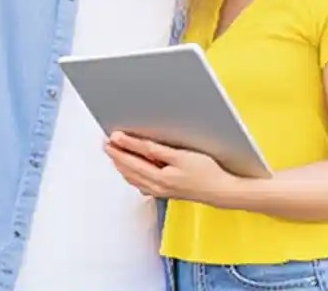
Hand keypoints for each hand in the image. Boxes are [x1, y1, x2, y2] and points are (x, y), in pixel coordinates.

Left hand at [104, 131, 240, 206]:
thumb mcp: (181, 156)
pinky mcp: (164, 192)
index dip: (121, 146)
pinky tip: (131, 170)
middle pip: (129, 170)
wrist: (220, 191)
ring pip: (132, 178)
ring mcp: (159, 191)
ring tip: (114, 153)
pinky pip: (140, 183)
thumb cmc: (206, 173)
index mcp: (159, 178)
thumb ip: (157, 150)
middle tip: (106, 142)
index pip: (133, 159)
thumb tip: (139, 144)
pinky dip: (131, 174)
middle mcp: (156, 187)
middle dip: (116, 155)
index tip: (111, 136)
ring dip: (121, 165)